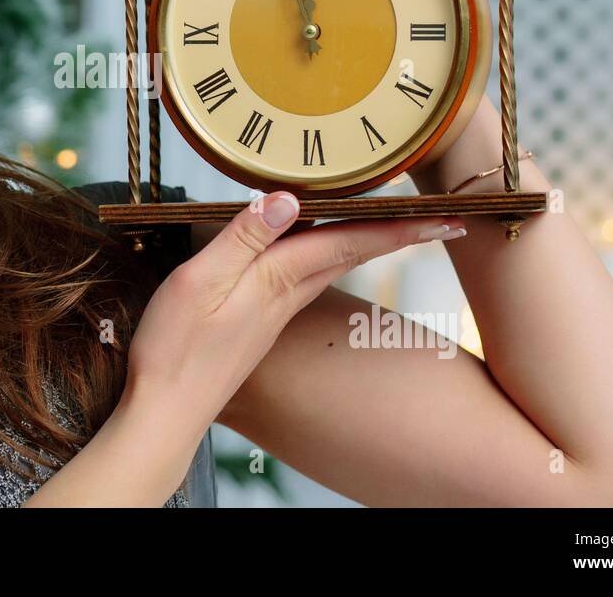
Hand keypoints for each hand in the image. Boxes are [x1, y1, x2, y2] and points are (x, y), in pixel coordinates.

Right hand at [124, 192, 465, 430]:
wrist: (165, 412)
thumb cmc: (175, 350)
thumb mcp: (199, 283)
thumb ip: (243, 239)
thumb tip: (286, 200)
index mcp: (278, 280)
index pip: (350, 242)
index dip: (398, 227)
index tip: (447, 217)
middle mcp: (286, 296)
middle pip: (352, 253)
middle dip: (398, 234)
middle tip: (443, 219)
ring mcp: (275, 313)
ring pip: (331, 265)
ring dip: (368, 244)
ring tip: (394, 227)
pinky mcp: (259, 324)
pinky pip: (306, 278)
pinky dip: (329, 257)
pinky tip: (322, 254)